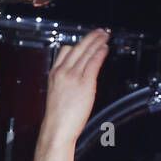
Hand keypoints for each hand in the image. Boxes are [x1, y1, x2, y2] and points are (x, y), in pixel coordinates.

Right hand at [43, 28, 110, 143]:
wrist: (57, 129)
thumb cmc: (58, 119)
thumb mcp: (57, 96)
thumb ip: (65, 84)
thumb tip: (74, 83)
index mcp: (54, 73)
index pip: (65, 51)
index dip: (77, 44)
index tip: (84, 41)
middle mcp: (63, 71)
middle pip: (77, 48)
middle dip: (90, 38)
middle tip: (99, 32)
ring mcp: (73, 76)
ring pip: (86, 52)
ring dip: (97, 42)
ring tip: (105, 36)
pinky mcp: (84, 82)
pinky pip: (93, 62)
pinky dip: (100, 53)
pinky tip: (105, 49)